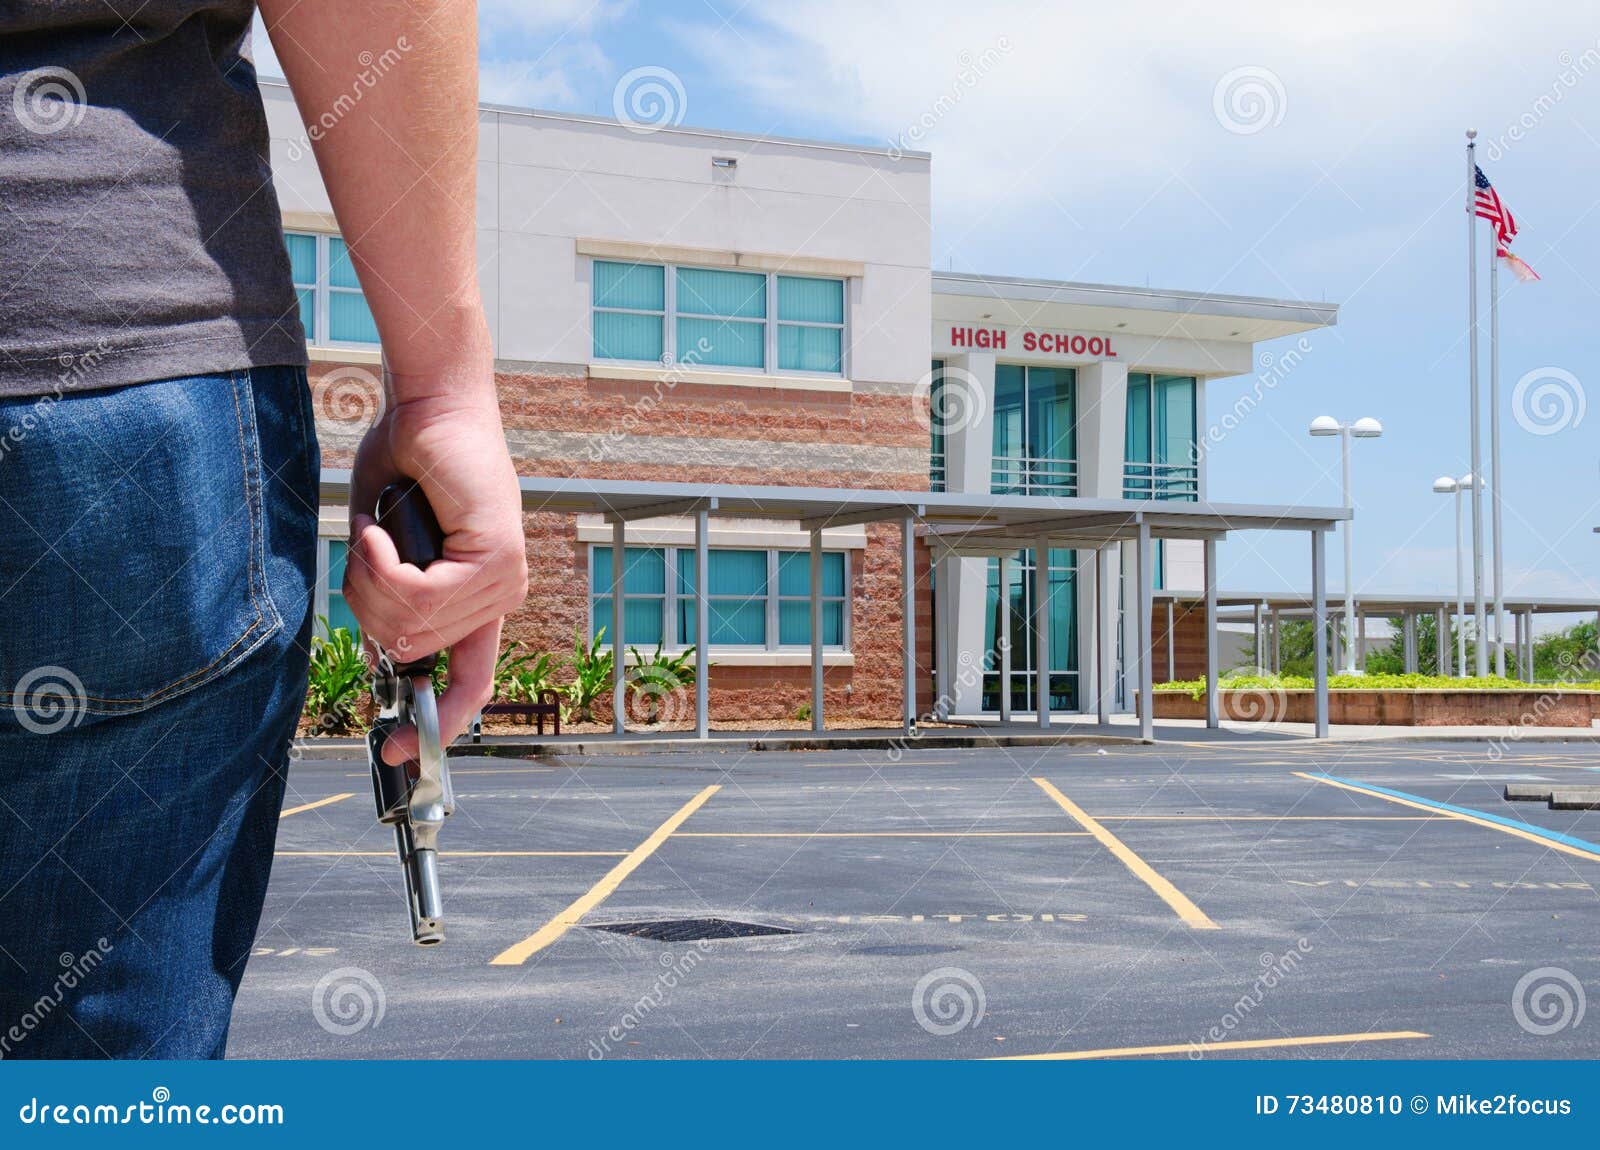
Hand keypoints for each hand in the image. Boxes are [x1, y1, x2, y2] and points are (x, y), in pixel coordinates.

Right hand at [343, 367, 526, 763]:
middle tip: (363, 555)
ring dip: (368, 580)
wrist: (430, 407)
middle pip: (413, 651)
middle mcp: (501, 595)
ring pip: (410, 624)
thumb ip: (392, 602)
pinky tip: (380, 527)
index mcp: (481, 600)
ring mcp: (504, 578)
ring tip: (374, 533)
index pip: (471, 682)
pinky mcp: (495, 557)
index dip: (434, 723)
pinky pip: (415, 594)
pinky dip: (377, 562)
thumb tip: (381, 654)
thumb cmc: (408, 467)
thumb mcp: (389, 550)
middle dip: (368, 611)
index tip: (397, 751)